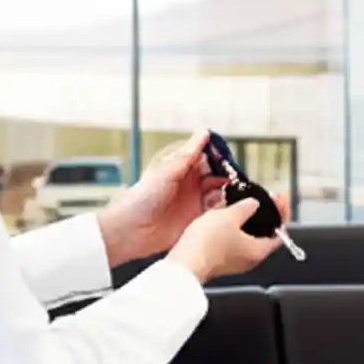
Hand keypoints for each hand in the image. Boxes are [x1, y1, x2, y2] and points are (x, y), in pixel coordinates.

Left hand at [96, 130, 227, 265]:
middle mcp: (190, 184)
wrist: (130, 230)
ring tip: (225, 194)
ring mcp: (193, 202)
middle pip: (216, 176)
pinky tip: (219, 208)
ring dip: (224, 192)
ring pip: (218, 193)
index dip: (219, 158)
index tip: (229, 160)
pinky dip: (220, 209)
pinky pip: (215, 212)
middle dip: (225, 176)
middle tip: (233, 179)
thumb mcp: (167, 172)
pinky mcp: (196, 220)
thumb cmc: (142, 198)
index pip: (207, 158)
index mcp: (182, 169)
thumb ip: (188, 154)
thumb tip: (203, 133)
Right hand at [167, 193, 289, 282]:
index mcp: (258, 251)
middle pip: (265, 234)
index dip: (282, 212)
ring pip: (247, 237)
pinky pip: (232, 241)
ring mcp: (234, 261)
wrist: (184, 262)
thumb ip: (247, 207)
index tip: (281, 198)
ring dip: (247, 220)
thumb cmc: (208, 244)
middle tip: (264, 199)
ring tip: (242, 203)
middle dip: (265, 215)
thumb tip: (254, 203)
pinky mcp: (219, 259)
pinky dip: (233, 227)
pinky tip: (225, 216)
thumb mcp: (231, 216)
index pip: (280, 232)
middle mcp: (249, 259)